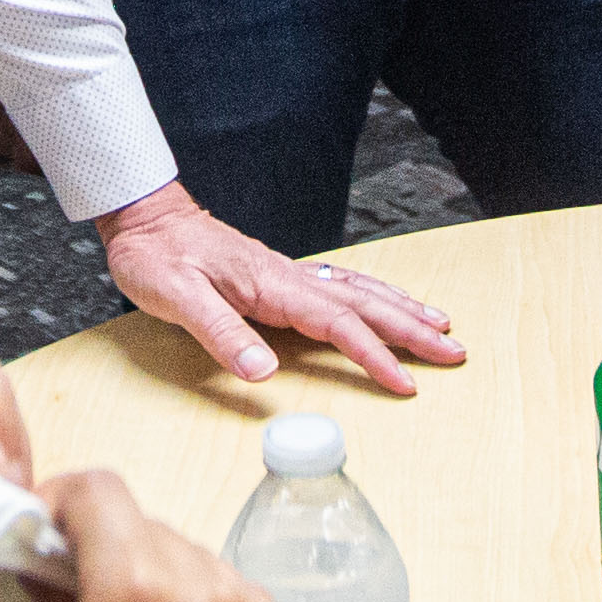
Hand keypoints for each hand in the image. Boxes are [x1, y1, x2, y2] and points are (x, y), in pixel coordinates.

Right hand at [23, 470, 319, 601]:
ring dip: (169, 590)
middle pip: (152, 530)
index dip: (60, 505)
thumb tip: (52, 570)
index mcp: (137, 600)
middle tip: (84, 600)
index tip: (44, 532)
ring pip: (205, 569)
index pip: (98, 494)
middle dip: (112, 554)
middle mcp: (214, 597)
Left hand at [96, 179, 462, 394]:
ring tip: (440, 325)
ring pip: (359, 290)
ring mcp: (287, 274)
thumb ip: (222, 334)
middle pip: (364, 303)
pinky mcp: (279, 275)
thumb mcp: (177, 298)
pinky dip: (374, 294)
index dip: (373, 354)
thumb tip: (264, 373)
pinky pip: (341, 284)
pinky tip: (386, 301)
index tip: (405, 381)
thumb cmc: (157, 258)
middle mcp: (289, 276)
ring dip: (401, 308)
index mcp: (272, 285)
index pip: (337, 323)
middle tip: (455, 352)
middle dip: (412, 330)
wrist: (147, 219)